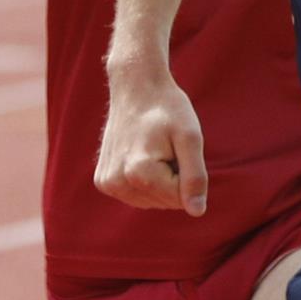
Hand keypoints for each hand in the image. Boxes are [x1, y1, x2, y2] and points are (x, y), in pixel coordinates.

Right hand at [95, 67, 208, 215]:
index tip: (175, 146)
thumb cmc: (167, 109)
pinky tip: (140, 155)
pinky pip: (137, 196)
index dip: (186, 172)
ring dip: (160, 180)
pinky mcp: (103, 182)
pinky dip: (145, 180)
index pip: (181, 199)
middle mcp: (118, 182)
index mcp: (140, 172)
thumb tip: (197, 212)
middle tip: (165, 146)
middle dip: (174, 178)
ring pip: (152, 201)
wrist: (135, 88)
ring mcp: (108, 184)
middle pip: (166, 202)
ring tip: (153, 150)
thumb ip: (195, 176)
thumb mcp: (190, 137)